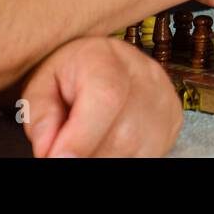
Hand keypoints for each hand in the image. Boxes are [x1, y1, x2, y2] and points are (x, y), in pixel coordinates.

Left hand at [22, 36, 182, 156]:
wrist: (97, 62)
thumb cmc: (67, 75)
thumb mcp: (40, 86)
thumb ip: (40, 115)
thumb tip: (49, 149)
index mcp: (106, 56)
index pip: (106, 98)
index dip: (81, 137)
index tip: (56, 157)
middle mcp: (145, 73)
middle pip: (124, 133)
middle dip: (88, 154)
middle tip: (66, 152)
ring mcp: (164, 97)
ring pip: (138, 148)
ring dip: (106, 157)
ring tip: (88, 144)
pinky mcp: (174, 118)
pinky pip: (150, 153)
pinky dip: (123, 156)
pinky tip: (108, 144)